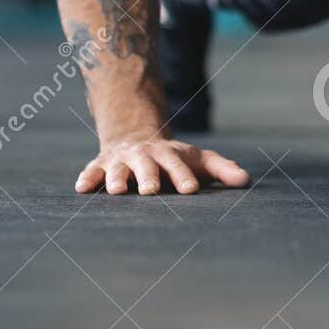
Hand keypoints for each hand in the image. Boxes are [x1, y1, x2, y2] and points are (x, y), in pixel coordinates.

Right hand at [76, 135, 251, 194]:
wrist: (137, 137)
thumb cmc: (174, 158)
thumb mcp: (199, 160)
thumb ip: (222, 169)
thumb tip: (246, 181)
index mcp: (169, 156)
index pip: (178, 167)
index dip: (184, 177)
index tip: (190, 189)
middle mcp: (144, 156)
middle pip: (146, 166)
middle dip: (148, 177)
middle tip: (150, 190)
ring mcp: (121, 161)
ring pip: (117, 169)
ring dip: (116, 179)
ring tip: (116, 191)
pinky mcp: (101, 165)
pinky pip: (92, 171)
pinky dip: (87, 178)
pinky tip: (82, 188)